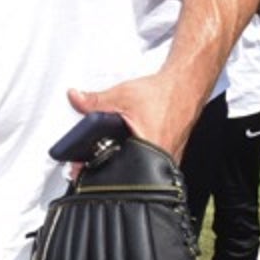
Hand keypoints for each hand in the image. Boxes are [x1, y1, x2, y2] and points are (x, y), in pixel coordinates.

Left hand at [66, 76, 196, 160]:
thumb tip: (76, 99)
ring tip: (110, 147)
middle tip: (92, 155)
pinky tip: (127, 145)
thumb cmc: (163, 95)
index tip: (78, 169)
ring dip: (119, 160)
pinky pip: (145, 162)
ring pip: (134, 168)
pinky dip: (132, 154)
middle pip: (122, 170)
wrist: (184, 88)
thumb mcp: (122, 96)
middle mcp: (159, 161)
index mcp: (148, 152)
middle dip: (104, 164)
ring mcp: (164, 162)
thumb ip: (95, 100)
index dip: (93, 169)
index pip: (114, 171)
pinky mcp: (166, 158)